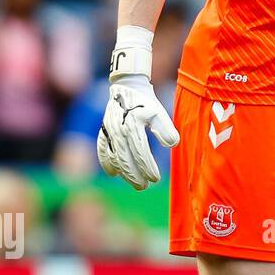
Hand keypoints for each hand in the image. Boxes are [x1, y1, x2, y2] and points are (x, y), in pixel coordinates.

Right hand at [97, 75, 178, 189]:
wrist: (126, 87)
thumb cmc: (146, 101)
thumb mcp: (159, 112)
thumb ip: (165, 128)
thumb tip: (172, 145)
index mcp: (132, 126)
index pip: (140, 152)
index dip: (147, 167)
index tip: (155, 178)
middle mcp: (118, 131)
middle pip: (125, 159)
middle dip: (134, 175)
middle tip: (144, 187)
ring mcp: (108, 131)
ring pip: (114, 157)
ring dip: (123, 172)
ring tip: (134, 183)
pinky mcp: (103, 131)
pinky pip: (102, 149)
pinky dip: (106, 162)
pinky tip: (112, 173)